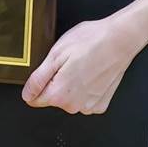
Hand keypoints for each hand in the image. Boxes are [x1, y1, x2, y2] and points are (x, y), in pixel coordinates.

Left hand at [21, 15, 137, 114]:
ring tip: (83, 64)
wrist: (120, 39)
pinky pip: (85, 99)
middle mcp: (73, 106)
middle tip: (68, 61)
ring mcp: (89, 107)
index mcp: (59, 94)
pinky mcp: (101, 104)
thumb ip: (38, 78)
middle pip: (53, 98)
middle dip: (56, 81)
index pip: (34, 99)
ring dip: (72, 84)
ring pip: (69, 99)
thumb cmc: (91, 41)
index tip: (49, 69)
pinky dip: (86, 88)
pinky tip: (93, 72)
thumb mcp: (57, 53)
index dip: (39, 82)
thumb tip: (27, 94)